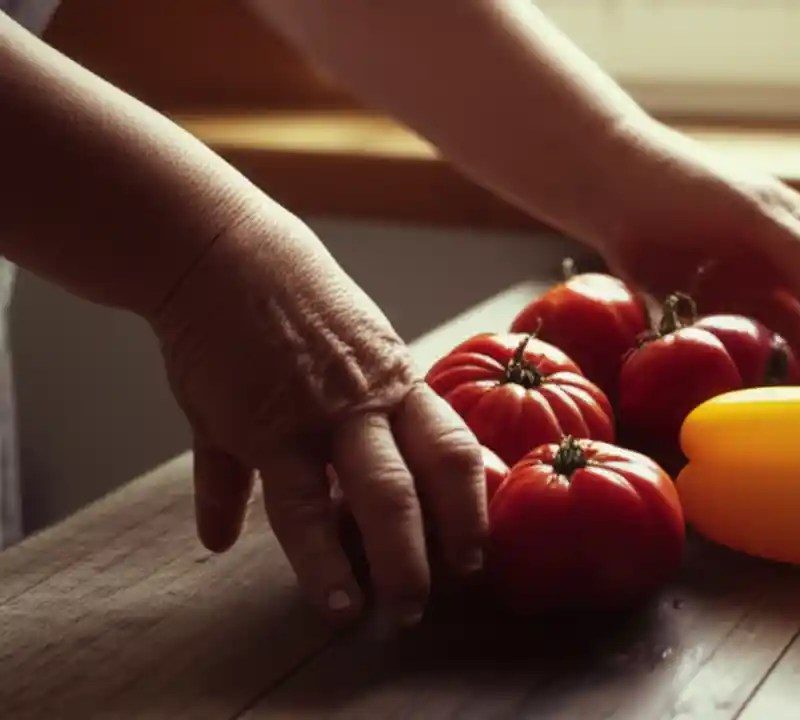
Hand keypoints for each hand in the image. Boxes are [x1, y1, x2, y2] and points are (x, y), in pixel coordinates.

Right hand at [148, 209, 485, 625]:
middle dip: (413, 555)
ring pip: (315, 502)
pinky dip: (221, 508)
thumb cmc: (304, 306)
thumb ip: (378, 426)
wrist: (229, 251)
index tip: (480, 557)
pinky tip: (217, 543)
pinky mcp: (237, 415)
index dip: (470, 507)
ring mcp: (295, 414)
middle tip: (421, 606)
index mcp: (397, 386)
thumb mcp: (356, 357)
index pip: (453, 451)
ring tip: (345, 611)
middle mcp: (356, 404)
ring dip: (329, 564)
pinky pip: (231, 476)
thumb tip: (413, 469)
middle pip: (398, 489)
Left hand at [585, 122, 799, 382]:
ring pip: (782, 335)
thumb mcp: (754, 210)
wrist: (615, 184)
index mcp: (798, 233)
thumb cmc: (691, 184)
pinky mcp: (703, 305)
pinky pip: (738, 342)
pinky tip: (763, 395)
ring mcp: (739, 285)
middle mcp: (775, 262)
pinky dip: (754, 367)